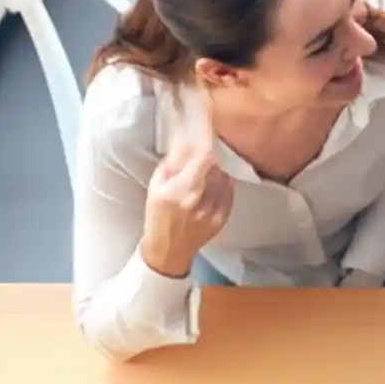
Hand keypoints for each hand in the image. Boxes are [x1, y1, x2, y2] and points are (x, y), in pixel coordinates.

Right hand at [139, 89, 234, 277]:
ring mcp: (213, 210)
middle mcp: (198, 200)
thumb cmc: (157, 215)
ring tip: (207, 169)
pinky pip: (229, 193)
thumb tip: (184, 141)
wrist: (169, 249)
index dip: (207, 144)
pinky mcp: (223, 218)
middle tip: (208, 149)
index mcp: (178, 190)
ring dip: (218, 170)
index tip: (206, 134)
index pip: (203, 159)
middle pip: (216, 167)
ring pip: (224, 178)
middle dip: (211, 156)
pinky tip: (215, 183)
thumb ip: (171, 164)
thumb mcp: (155, 187)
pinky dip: (224, 184)